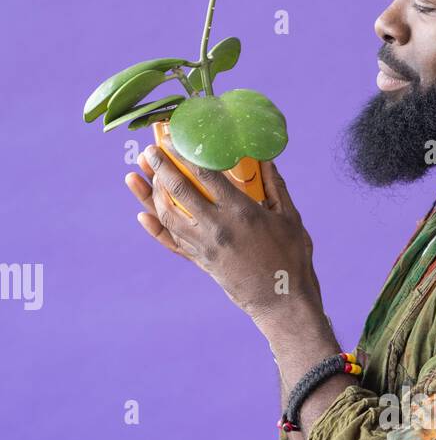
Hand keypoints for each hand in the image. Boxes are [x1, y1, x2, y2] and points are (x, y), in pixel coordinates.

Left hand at [124, 131, 322, 326]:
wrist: (283, 300)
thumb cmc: (292, 258)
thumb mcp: (289, 217)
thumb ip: (275, 186)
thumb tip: (266, 159)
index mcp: (241, 211)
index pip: (205, 175)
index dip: (184, 154)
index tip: (172, 139)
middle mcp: (218, 227)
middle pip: (179, 191)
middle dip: (160, 169)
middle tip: (148, 152)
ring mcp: (206, 247)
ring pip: (168, 216)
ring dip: (150, 195)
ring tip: (139, 178)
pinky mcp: (202, 262)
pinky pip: (172, 243)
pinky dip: (155, 228)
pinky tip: (142, 215)